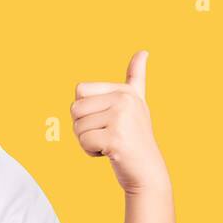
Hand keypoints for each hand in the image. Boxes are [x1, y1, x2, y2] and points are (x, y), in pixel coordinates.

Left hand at [71, 50, 170, 195]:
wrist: (147, 171)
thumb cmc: (135, 138)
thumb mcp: (136, 104)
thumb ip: (136, 78)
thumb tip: (143, 51)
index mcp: (125, 91)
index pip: (79, 90)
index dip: (84, 110)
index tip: (106, 119)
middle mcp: (125, 100)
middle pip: (75, 108)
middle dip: (83, 127)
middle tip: (105, 135)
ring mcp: (121, 118)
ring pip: (77, 127)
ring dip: (87, 141)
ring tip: (109, 144)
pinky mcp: (115, 138)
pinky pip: (83, 142)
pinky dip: (90, 152)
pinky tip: (109, 153)